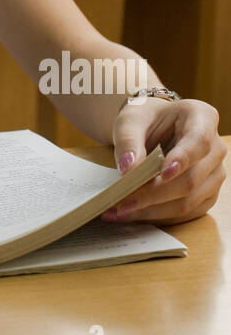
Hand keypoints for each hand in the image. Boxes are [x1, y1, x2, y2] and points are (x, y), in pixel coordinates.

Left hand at [102, 97, 226, 225]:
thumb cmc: (146, 119)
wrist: (155, 128)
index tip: (162, 173)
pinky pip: (185, 213)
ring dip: (152, 210)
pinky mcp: (206, 195)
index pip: (198, 141)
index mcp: (202, 118)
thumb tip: (129, 169)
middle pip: (191, 179)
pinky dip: (157, 216)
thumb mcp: (131, 120)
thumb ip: (129, 140)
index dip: (182, 159)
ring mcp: (214, 174)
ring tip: (119, 210)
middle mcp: (216, 148)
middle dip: (153, 194)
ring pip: (188, 201)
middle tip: (121, 201)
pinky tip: (133, 214)